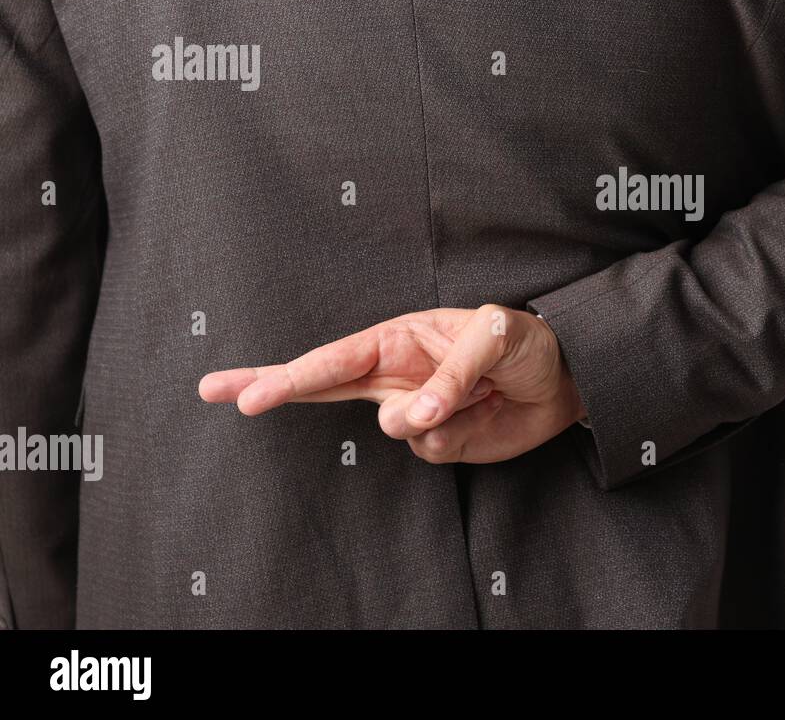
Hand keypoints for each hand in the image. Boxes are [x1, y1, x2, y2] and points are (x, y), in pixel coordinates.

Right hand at [198, 305, 585, 463]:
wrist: (561, 382)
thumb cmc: (524, 343)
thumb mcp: (496, 337)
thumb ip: (452, 373)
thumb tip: (415, 417)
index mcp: (399, 338)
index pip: (336, 357)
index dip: (291, 377)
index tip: (247, 395)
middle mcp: (395, 374)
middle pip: (320, 385)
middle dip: (273, 387)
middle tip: (222, 393)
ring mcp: (412, 410)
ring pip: (393, 428)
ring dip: (431, 415)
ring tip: (474, 392)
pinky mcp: (436, 440)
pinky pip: (429, 450)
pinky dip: (456, 435)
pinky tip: (481, 413)